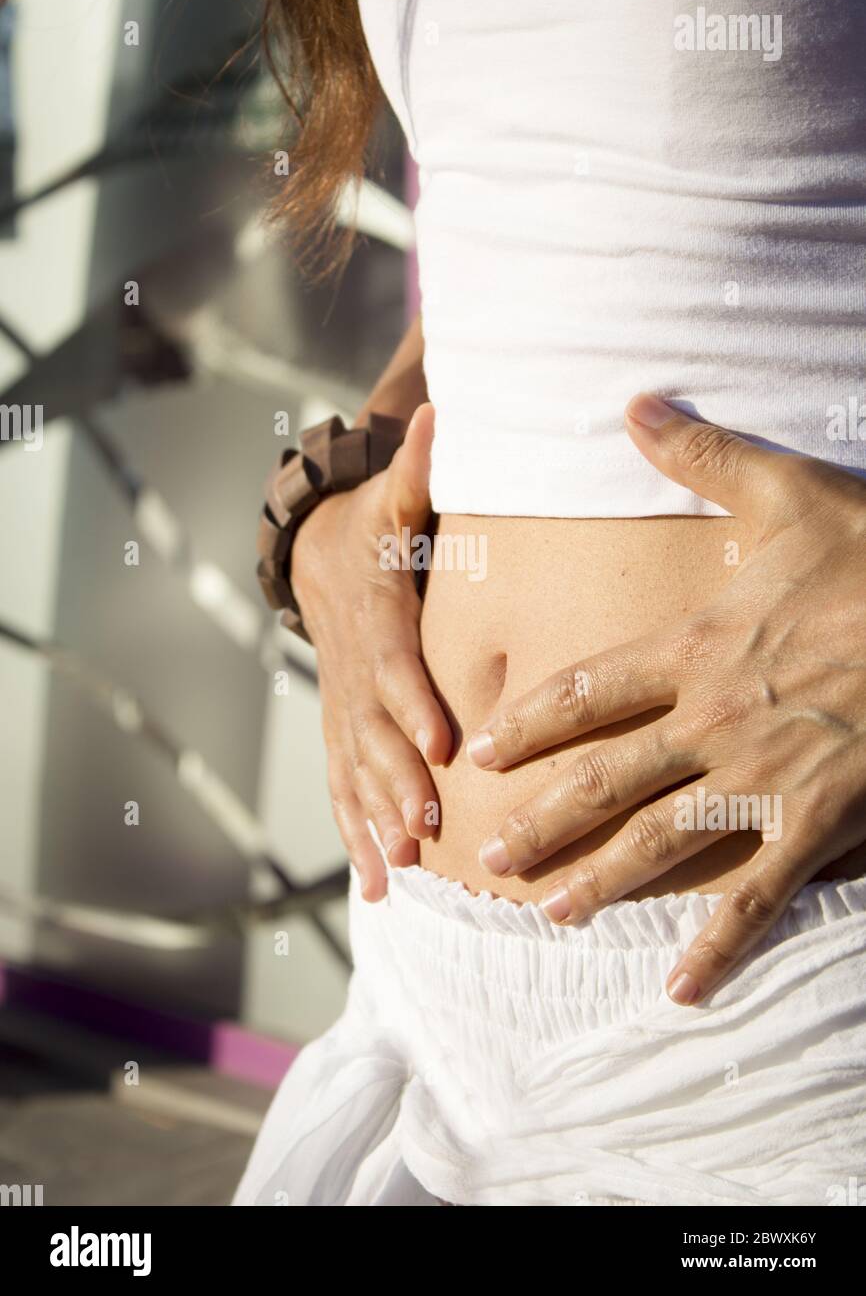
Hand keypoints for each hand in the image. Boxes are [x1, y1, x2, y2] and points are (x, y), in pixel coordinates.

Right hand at [292, 404, 450, 899]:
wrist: (317, 551)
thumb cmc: (376, 525)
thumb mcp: (394, 496)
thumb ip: (420, 469)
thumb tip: (441, 415)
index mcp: (375, 614)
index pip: (395, 663)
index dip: (413, 702)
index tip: (442, 743)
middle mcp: (353, 669)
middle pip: (372, 730)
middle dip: (397, 779)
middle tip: (425, 825)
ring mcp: (340, 704)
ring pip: (352, 768)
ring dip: (373, 817)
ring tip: (397, 866)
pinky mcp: (338, 727)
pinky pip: (340, 784)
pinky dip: (354, 831)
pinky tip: (377, 882)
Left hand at [467, 395, 865, 1002]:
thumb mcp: (785, 491)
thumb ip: (699, 455)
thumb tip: (634, 401)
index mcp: (696, 646)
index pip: (587, 689)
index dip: (530, 721)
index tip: (482, 748)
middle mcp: (712, 718)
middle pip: (602, 778)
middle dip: (543, 817)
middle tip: (491, 855)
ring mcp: (762, 775)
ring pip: (659, 841)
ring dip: (600, 881)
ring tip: (551, 914)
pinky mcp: (819, 819)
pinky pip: (756, 894)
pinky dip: (718, 945)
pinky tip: (681, 988)